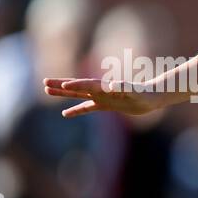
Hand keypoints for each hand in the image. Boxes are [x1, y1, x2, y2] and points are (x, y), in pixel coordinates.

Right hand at [43, 77, 170, 117]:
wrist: (152, 97)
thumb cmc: (144, 94)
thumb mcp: (135, 92)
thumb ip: (125, 88)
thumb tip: (114, 85)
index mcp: (105, 86)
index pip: (87, 85)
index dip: (76, 85)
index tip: (63, 85)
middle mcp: (101, 90)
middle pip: (77, 87)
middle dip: (61, 85)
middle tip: (44, 82)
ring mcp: (102, 97)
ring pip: (78, 95)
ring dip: (64, 93)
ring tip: (47, 90)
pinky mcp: (106, 105)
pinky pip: (87, 107)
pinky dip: (77, 110)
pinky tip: (65, 114)